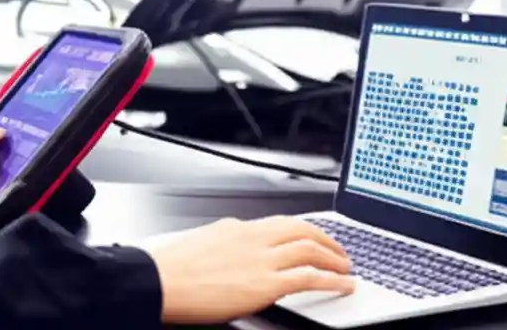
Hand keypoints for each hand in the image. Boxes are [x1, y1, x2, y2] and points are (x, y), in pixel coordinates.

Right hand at [140, 215, 353, 324]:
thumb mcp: (203, 245)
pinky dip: (333, 280)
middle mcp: (253, 237)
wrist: (160, 281)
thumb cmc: (172, 269)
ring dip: (334, 258)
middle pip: (302, 229)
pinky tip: (344, 284)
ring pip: (311, 249)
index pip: (280, 222)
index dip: (304, 231)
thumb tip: (235, 250)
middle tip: (339, 250)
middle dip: (326, 238)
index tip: (315, 237)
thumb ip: (226, 243)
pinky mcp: (266, 283)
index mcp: (237, 227)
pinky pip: (310, 277)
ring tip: (346, 268)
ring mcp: (261, 259)